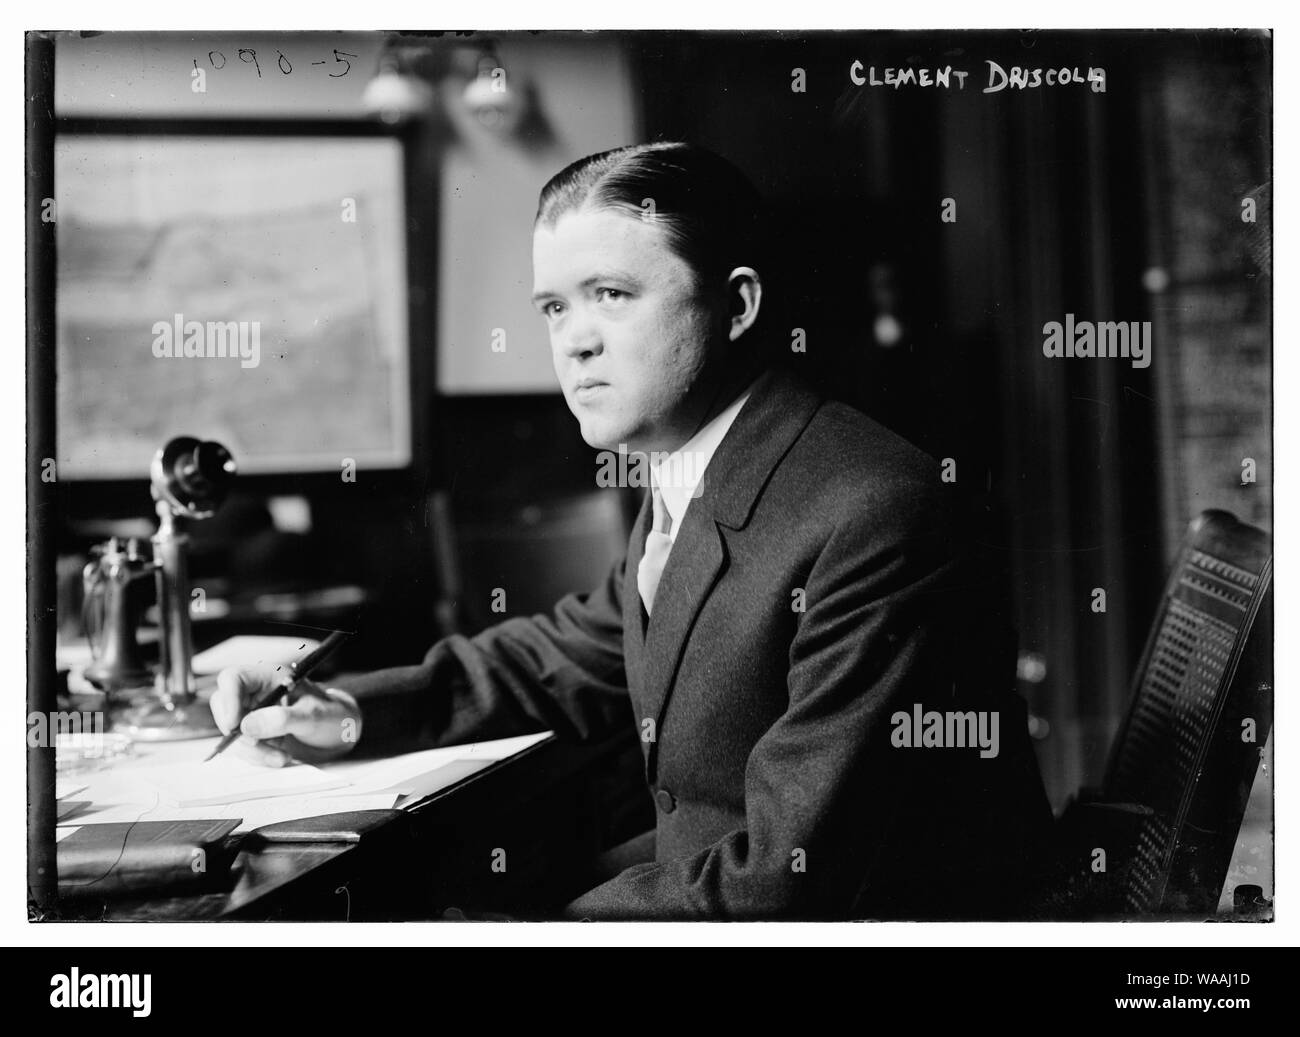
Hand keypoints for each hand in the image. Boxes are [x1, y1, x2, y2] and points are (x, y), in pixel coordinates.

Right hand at [212, 666, 362, 766]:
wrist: (337, 729)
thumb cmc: (329, 714)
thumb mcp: (313, 715)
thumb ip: (283, 719)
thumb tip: (247, 726)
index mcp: (269, 676)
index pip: (233, 678)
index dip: (228, 700)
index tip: (234, 726)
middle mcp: (255, 691)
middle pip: (224, 707)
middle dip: (241, 734)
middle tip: (262, 747)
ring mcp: (252, 711)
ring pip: (231, 732)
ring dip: (253, 750)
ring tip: (282, 757)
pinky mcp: (253, 731)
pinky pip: (242, 746)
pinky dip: (257, 756)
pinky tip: (279, 756)